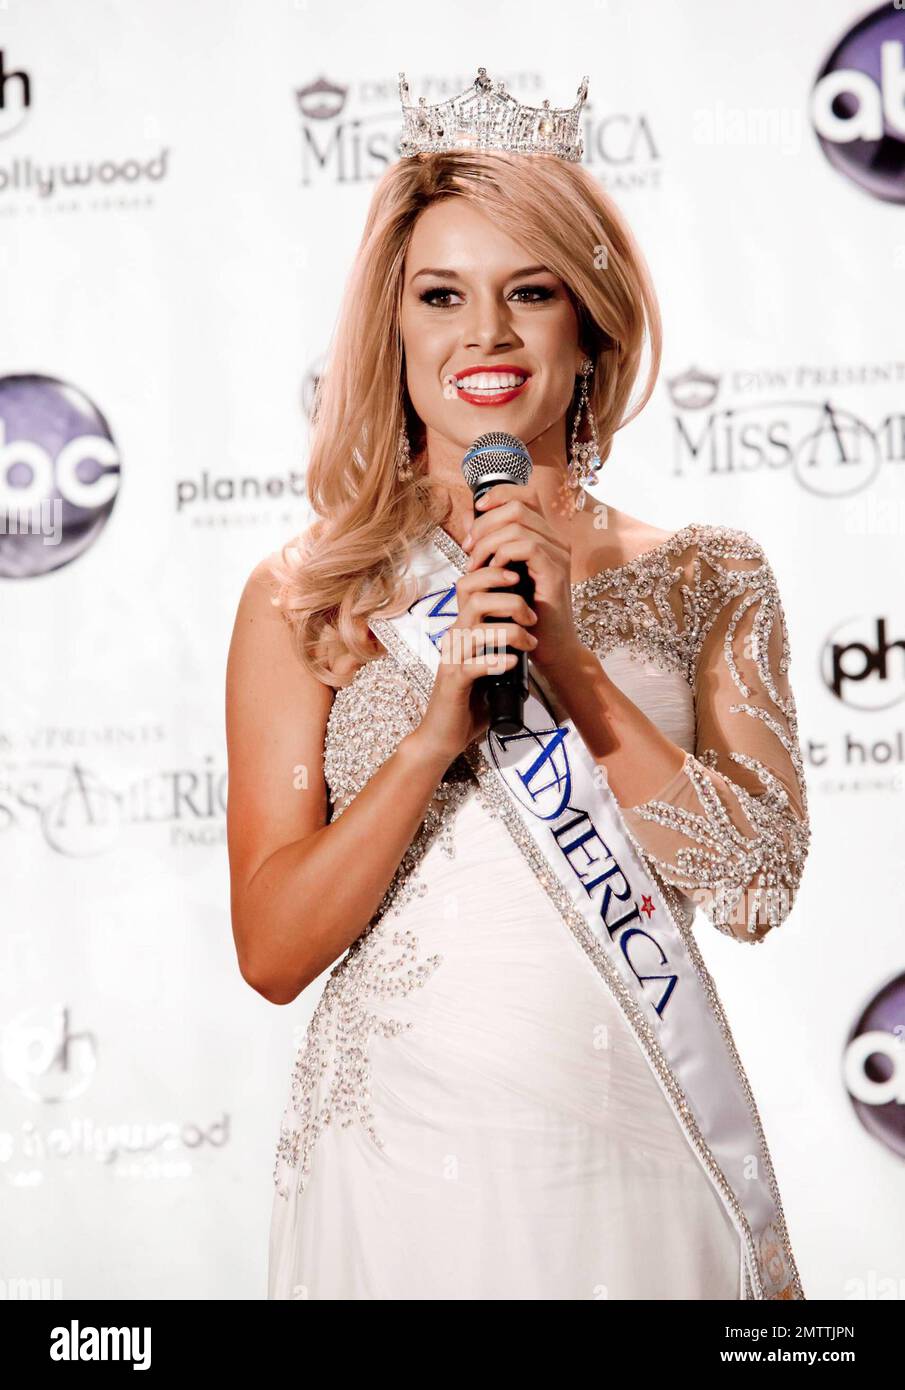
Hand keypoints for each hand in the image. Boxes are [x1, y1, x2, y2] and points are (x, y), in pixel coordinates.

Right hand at [415, 563, 537, 762]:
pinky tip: (512, 663)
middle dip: (511, 601)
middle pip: (476, 598)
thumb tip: (534, 628)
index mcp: (462, 629)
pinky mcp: (453, 682)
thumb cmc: (469, 699)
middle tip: (532, 618)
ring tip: (529, 644)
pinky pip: (473, 664)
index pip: (470, 586)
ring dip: (510, 632)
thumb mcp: (489, 663)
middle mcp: (454, 638)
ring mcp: (451, 659)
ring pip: (478, 628)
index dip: (494, 575)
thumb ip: (503, 644)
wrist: (445, 733)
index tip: (520, 579)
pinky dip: (497, 660)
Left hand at [462, 484, 582, 671]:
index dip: (499, 495)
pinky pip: (527, 546)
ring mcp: (558, 555)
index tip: (476, 512)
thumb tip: (467, 515)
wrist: (549, 647)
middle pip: (517, 507)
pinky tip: (493, 570)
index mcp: (545, 536)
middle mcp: (556, 540)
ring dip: (488, 542)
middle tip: (469, 549)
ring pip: (519, 525)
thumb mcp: (500, 572)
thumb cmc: (524, 613)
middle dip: (484, 524)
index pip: (525, 496)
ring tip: (476, 565)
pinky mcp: (555, 572)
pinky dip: (503, 554)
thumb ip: (486, 542)